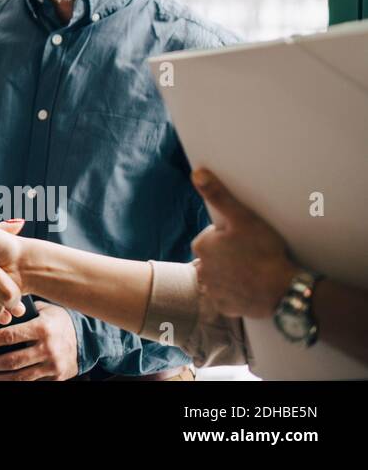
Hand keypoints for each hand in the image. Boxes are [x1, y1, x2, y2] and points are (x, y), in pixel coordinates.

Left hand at [0, 300, 78, 380]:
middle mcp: (48, 349)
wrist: (86, 339)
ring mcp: (52, 366)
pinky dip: (14, 382)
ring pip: (19, 377)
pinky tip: (4, 378)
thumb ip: (23, 311)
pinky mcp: (56, 378)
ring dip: (0, 376)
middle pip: (11, 361)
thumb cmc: (59, 321)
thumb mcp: (45, 310)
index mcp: (42, 328)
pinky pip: (31, 383)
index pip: (9, 336)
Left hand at [190, 169, 297, 317]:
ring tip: (251, 271)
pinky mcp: (224, 307)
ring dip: (230, 274)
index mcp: (201, 246)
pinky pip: (227, 297)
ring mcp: (212, 290)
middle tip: (251, 255)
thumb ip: (218, 195)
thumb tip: (197, 173)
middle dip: (228, 255)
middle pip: (214, 257)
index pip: (212, 237)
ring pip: (218, 277)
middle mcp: (201, 269)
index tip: (245, 240)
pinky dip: (236, 293)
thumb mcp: (242, 217)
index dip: (230, 236)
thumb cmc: (264, 251)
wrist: (284, 289)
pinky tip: (249, 287)